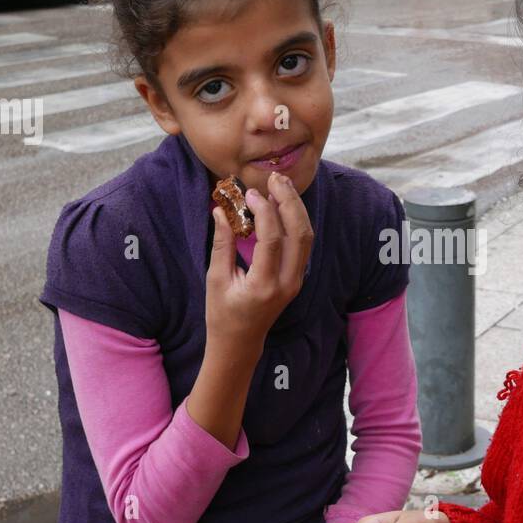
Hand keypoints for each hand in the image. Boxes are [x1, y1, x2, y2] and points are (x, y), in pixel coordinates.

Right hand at [207, 170, 313, 341]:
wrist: (240, 342)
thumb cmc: (222, 314)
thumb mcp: (216, 279)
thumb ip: (222, 244)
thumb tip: (220, 210)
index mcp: (264, 285)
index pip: (272, 240)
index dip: (264, 211)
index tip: (251, 193)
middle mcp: (287, 283)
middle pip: (299, 234)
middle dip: (289, 202)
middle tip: (275, 179)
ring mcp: (296, 281)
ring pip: (306, 237)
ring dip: (296, 208)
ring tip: (281, 185)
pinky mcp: (297, 277)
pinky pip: (303, 244)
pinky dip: (296, 221)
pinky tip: (284, 204)